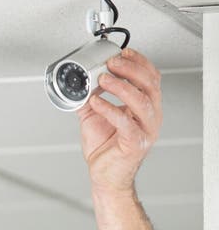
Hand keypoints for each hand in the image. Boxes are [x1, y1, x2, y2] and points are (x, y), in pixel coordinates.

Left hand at [77, 48, 162, 192]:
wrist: (105, 177)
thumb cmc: (105, 150)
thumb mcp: (95, 116)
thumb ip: (90, 96)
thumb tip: (78, 81)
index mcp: (146, 107)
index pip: (150, 77)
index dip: (138, 62)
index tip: (122, 53)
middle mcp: (150, 117)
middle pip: (150, 84)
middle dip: (130, 69)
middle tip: (111, 63)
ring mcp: (145, 131)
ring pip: (141, 101)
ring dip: (122, 86)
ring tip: (104, 79)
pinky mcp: (135, 144)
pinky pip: (125, 122)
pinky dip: (109, 109)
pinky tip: (96, 102)